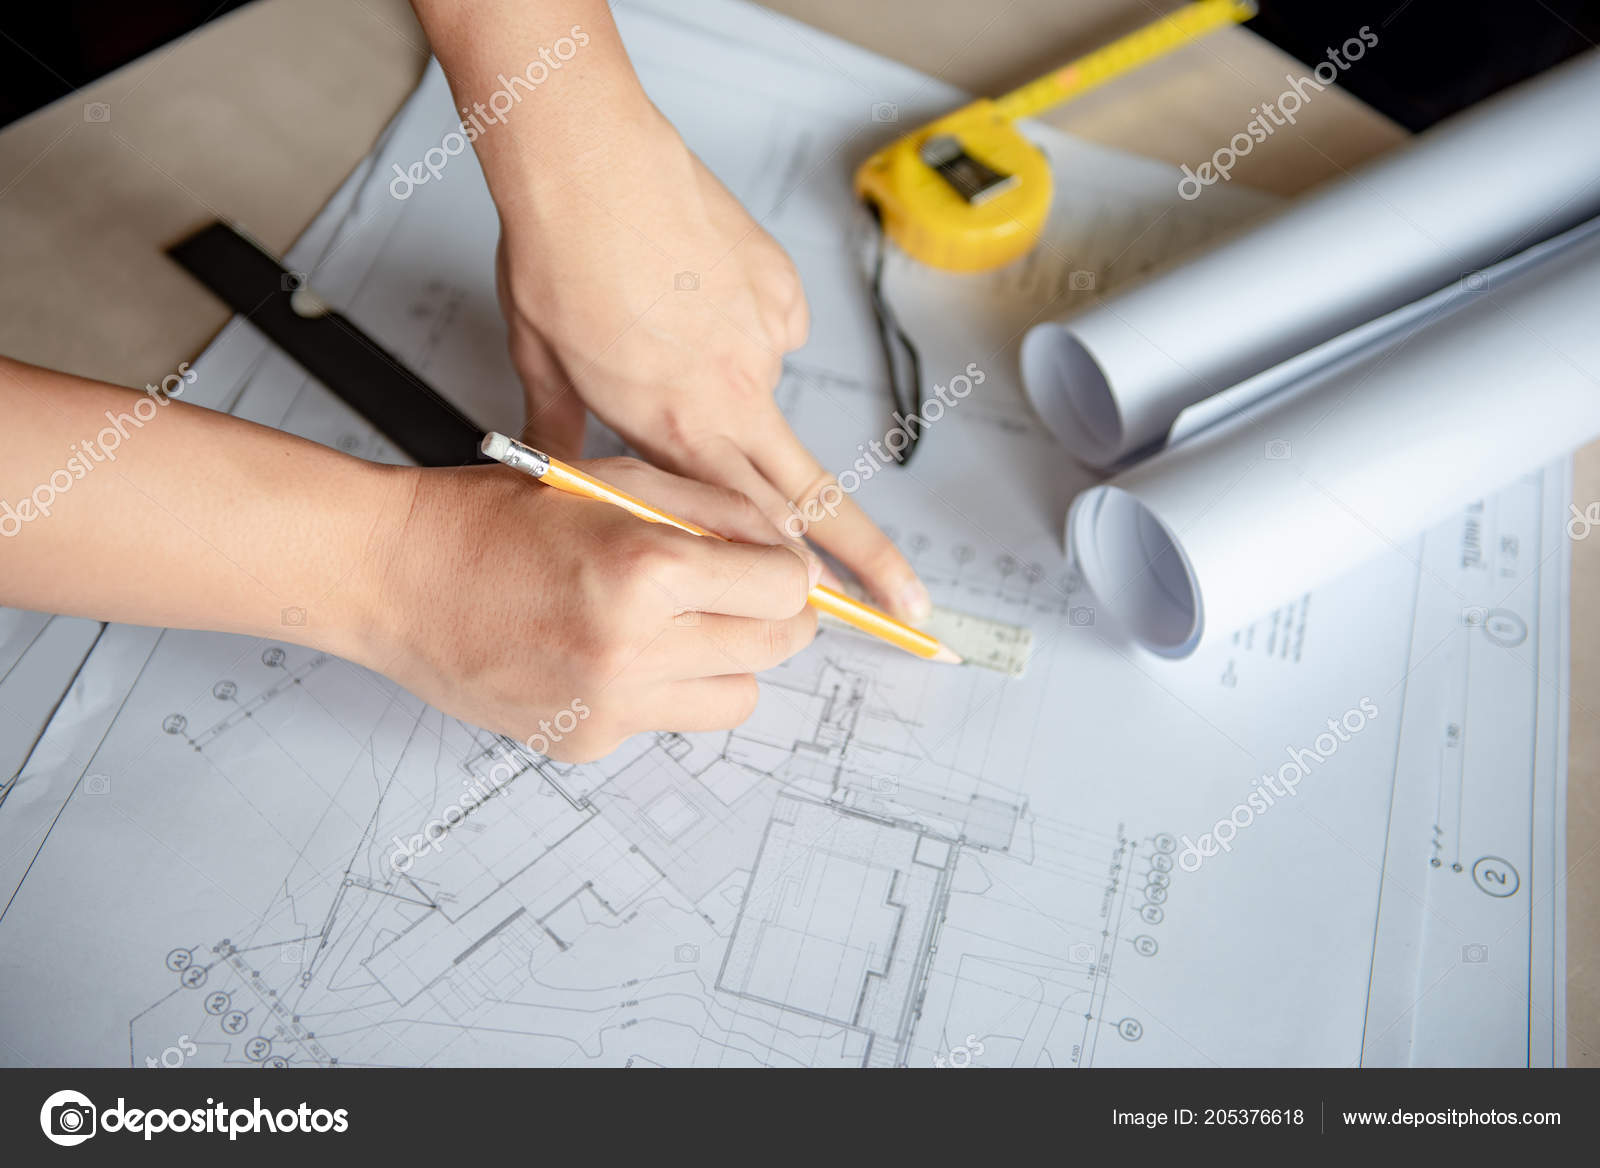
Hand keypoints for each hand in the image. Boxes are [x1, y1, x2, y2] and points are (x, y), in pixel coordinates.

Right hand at [359, 458, 818, 761]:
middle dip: (774, 616)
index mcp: (645, 570)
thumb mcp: (616, 481)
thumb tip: (793, 553)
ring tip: (677, 624)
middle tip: (740, 592)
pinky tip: (612, 650)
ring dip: (728, 661)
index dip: (786, 572)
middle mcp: (632, 649)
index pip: (784, 589)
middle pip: (776, 649)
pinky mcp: (585, 741)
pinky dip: (661, 689)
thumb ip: (717, 512)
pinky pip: (669, 721)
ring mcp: (608, 706)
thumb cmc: (490, 518)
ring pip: (738, 699)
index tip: (770, 565)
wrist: (392, 576)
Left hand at [493, 111, 931, 622]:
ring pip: (762, 392)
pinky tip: (690, 287)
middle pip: (816, 496)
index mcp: (677, 432)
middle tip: (910, 602)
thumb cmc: (558, 261)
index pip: (757, 531)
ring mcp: (766, 340)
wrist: (589, 162)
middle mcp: (734, 396)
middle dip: (870, 559)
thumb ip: (563, 435)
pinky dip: (738, 321)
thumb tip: (562, 468)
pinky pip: (770, 325)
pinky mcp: (781, 287)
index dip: (806, 581)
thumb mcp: (542, 366)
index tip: (845, 614)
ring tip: (659, 322)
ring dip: (730, 382)